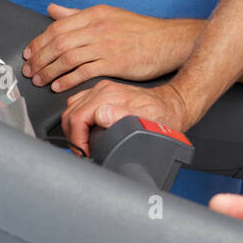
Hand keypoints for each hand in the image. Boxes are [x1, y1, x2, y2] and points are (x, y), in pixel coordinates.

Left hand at [22, 4, 193, 93]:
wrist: (167, 40)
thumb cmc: (139, 30)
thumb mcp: (107, 14)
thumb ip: (77, 14)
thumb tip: (53, 9)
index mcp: (94, 14)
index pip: (57, 27)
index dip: (39, 41)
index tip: (29, 53)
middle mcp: (98, 27)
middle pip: (58, 43)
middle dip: (39, 59)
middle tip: (30, 70)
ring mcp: (106, 45)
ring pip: (67, 58)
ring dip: (49, 71)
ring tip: (40, 79)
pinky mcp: (115, 63)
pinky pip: (84, 72)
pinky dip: (67, 80)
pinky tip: (59, 86)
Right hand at [61, 78, 189, 156]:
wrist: (172, 106)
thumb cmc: (163, 117)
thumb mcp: (146, 122)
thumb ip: (121, 117)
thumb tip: (100, 115)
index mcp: (109, 96)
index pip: (76, 117)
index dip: (77, 140)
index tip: (85, 153)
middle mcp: (103, 90)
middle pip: (70, 112)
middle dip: (73, 135)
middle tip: (83, 151)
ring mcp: (102, 90)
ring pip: (72, 107)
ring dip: (73, 127)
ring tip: (83, 143)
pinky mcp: (103, 93)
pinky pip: (79, 103)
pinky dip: (77, 118)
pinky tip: (86, 130)